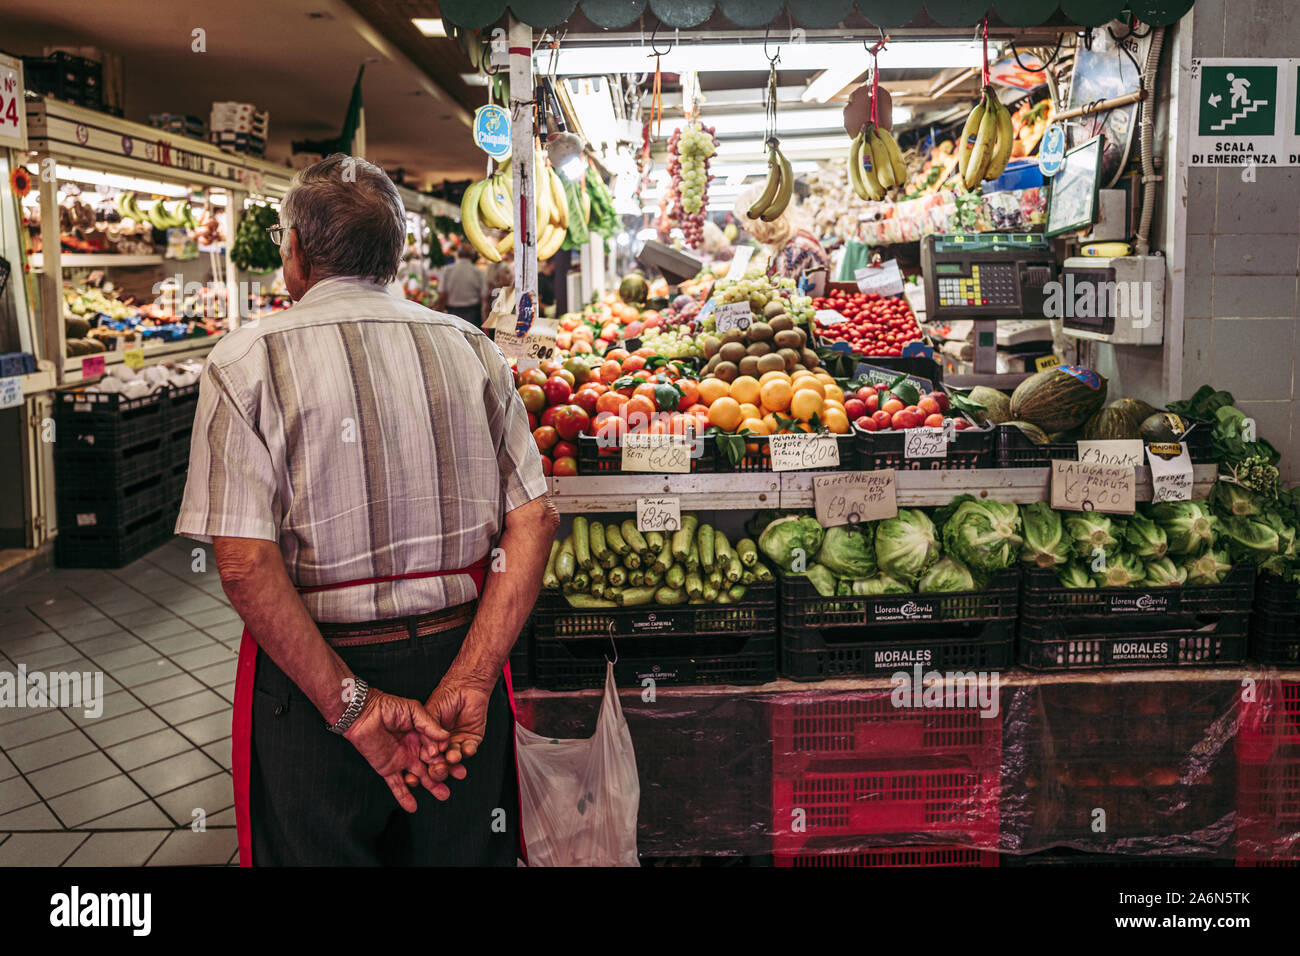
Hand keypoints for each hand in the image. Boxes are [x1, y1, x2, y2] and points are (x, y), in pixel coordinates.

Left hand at [343, 688, 450, 810]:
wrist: (362, 714)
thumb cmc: (387, 707)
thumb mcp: (412, 710)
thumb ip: (429, 724)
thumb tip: (445, 737)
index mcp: (421, 735)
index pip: (438, 747)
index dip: (447, 753)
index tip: (456, 759)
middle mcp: (413, 749)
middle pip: (432, 763)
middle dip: (446, 771)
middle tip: (459, 776)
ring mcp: (401, 760)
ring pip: (419, 777)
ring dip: (431, 786)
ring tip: (444, 794)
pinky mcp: (388, 769)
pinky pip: (397, 785)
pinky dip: (404, 797)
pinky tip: (412, 807)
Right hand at [421, 677, 492, 767]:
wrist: (466, 688)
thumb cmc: (446, 697)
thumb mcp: (431, 713)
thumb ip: (428, 732)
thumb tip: (430, 752)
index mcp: (429, 739)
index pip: (425, 756)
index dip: (423, 764)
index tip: (423, 768)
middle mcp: (442, 744)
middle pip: (439, 763)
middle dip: (439, 768)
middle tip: (440, 768)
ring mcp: (456, 743)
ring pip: (454, 759)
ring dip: (454, 759)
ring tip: (453, 756)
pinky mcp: (470, 741)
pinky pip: (469, 750)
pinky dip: (468, 751)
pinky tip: (466, 748)